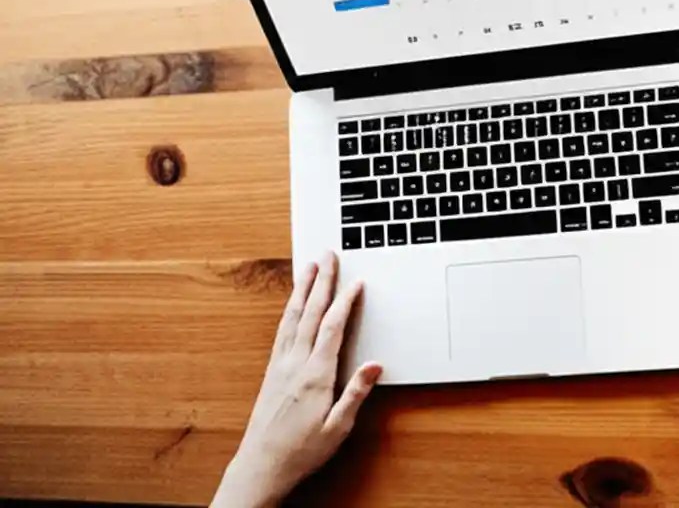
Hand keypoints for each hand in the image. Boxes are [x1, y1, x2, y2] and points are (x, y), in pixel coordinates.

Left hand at [212, 252, 381, 507]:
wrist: (260, 466)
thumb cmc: (301, 451)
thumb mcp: (338, 428)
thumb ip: (356, 394)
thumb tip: (374, 365)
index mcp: (314, 375)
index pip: (332, 328)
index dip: (345, 302)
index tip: (356, 282)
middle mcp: (294, 364)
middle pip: (309, 314)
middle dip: (320, 283)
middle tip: (326, 256)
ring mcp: (279, 366)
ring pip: (291, 318)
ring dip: (301, 291)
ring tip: (308, 269)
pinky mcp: (271, 372)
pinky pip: (281, 332)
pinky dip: (289, 312)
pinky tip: (292, 305)